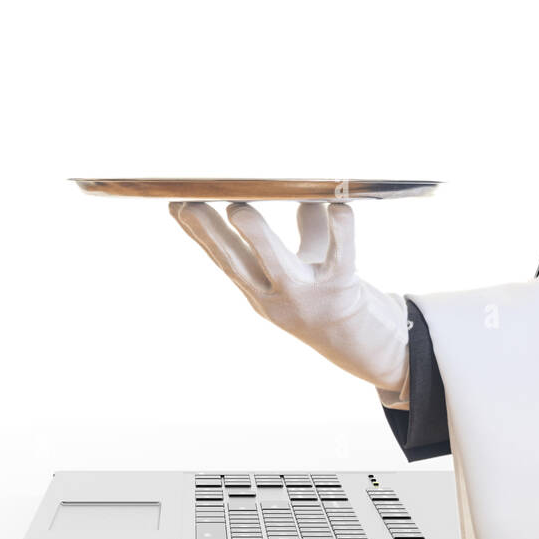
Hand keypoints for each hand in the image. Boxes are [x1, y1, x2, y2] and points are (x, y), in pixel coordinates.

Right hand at [169, 201, 408, 393]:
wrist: (362, 345)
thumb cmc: (327, 297)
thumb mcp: (306, 267)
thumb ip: (306, 229)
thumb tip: (305, 193)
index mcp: (259, 291)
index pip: (222, 259)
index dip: (197, 234)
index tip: (175, 206)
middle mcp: (277, 296)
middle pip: (237, 263)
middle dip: (213, 234)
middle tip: (193, 205)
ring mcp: (308, 294)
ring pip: (278, 262)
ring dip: (256, 236)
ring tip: (238, 210)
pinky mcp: (343, 286)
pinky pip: (341, 252)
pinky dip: (340, 226)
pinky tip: (338, 204)